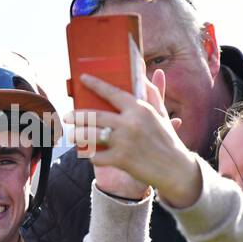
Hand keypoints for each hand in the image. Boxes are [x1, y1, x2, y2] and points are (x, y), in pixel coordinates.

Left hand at [65, 70, 203, 208]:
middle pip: (94, 115)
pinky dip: (91, 155)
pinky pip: (97, 156)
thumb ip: (153, 93)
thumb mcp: (161, 114)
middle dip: (76, 116)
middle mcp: (130, 123)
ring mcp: (124, 142)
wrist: (175, 169)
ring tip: (71, 135)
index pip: (112, 92)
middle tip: (67, 116)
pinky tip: (88, 153)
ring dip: (77, 135)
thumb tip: (150, 72)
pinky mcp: (121, 159)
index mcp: (139, 109)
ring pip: (90, 135)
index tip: (83, 78)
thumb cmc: (167, 139)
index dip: (95, 84)